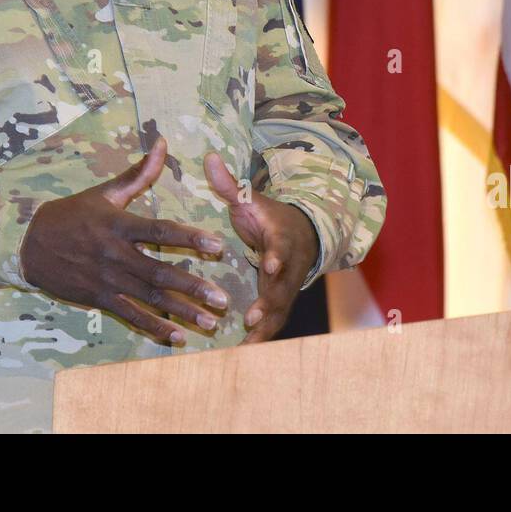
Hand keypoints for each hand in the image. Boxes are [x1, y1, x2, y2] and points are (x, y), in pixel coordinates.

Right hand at [19, 137, 228, 344]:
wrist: (30, 244)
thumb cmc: (72, 214)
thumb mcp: (104, 192)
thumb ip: (138, 173)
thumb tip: (162, 143)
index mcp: (119, 224)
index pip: (160, 231)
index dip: (189, 238)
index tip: (217, 246)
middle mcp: (115, 254)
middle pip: (160, 272)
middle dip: (193, 287)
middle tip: (222, 299)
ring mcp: (107, 280)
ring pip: (149, 298)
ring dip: (181, 311)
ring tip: (209, 322)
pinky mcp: (99, 299)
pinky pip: (130, 315)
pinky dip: (153, 328)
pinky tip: (177, 338)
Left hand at [203, 152, 318, 343]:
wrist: (301, 235)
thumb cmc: (268, 216)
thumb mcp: (251, 199)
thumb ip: (230, 184)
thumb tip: (209, 157)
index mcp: (282, 237)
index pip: (282, 247)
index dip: (277, 256)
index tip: (271, 265)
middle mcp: (289, 266)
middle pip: (283, 286)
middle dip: (269, 303)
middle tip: (253, 318)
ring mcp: (287, 287)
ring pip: (280, 311)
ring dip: (265, 329)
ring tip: (246, 347)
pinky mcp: (281, 303)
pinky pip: (273, 323)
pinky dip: (261, 338)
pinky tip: (242, 354)